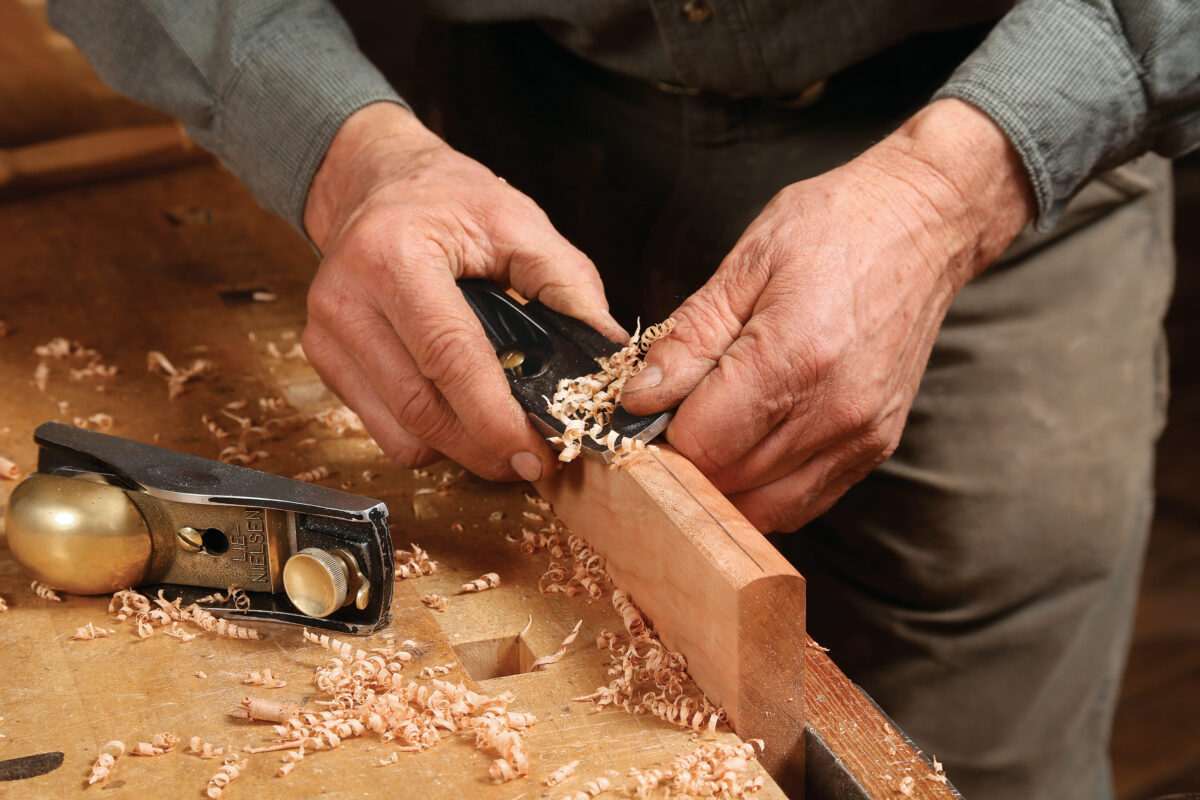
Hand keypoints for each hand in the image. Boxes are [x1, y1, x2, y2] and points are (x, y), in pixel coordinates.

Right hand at [302, 103, 623, 481]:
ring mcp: (328, 333)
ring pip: (401, 432)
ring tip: (502, 435)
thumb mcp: (520, 223)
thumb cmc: (449, 199)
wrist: (375, 180)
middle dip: (485, 448)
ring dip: (459, 450)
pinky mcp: (324, 359)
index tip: (537, 453)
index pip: (449, 357)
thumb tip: (610, 355)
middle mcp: (348, 297)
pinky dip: (429, 436)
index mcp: (395, 255)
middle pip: (422, 409)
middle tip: (534, 459)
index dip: (495, 418)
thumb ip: (570, 288)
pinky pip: (384, 428)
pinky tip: (459, 413)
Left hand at [621, 99, 1033, 530]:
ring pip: (762, 507)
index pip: (700, 444)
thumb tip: (639, 397)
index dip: (662, 432)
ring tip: (715, 426)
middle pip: (727, 482)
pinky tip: (752, 444)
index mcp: (792, 357)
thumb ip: (689, 338)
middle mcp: (833, 410)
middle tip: (678, 412)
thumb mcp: (746, 263)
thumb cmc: (834, 228)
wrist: (926, 223)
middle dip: (688, 458)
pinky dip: (764, 489)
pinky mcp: (876, 447)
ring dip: (723, 481)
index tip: (652, 406)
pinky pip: (803, 502)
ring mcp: (860, 436)